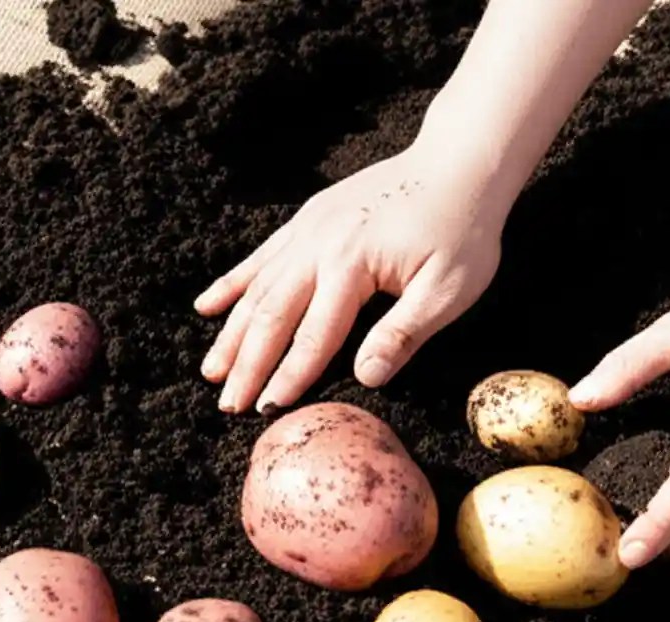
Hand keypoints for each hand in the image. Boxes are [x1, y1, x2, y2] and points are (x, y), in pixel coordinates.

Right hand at [195, 142, 505, 413]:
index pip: (313, 336)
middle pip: (273, 314)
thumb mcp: (449, 289)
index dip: (289, 377)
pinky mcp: (311, 216)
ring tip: (211, 371)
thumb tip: (366, 378)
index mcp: (352, 265)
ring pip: (259, 287)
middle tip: (227, 404)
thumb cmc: (463, 228)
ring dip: (232, 332)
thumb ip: (404, 333)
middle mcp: (319, 244)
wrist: (460, 162)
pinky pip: (262, 256)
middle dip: (247, 364)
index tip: (266, 411)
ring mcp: (310, 227)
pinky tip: (207, 306)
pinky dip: (233, 283)